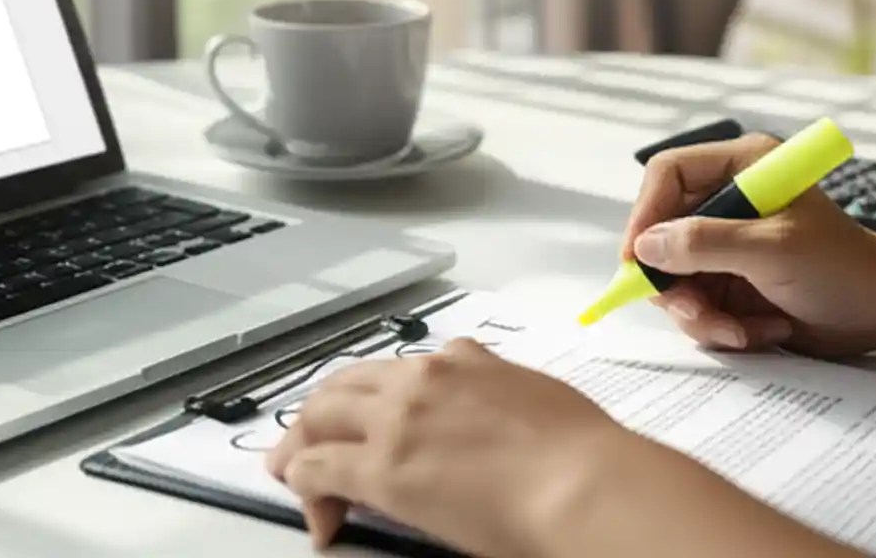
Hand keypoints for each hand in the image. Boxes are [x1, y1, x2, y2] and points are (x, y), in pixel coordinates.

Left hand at [267, 339, 860, 557]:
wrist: (584, 483)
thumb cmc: (584, 455)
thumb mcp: (542, 398)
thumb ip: (506, 390)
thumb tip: (505, 404)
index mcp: (465, 362)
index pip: (400, 368)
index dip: (375, 395)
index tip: (371, 416)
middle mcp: (424, 378)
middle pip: (345, 383)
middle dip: (321, 411)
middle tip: (308, 440)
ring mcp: (397, 420)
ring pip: (319, 416)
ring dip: (300, 444)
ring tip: (291, 473)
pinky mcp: (380, 467)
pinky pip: (316, 467)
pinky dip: (304, 487)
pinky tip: (317, 513)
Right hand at [623, 133, 875, 356]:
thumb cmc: (844, 268)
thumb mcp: (772, 250)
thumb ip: (705, 243)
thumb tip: (645, 247)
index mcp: (742, 167)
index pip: (667, 175)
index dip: (645, 214)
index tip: (637, 259)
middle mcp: (727, 201)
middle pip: (660, 233)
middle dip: (675, 282)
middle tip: (695, 312)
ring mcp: (725, 244)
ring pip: (673, 278)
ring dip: (702, 313)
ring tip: (741, 330)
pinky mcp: (729, 281)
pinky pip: (696, 305)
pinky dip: (720, 326)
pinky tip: (761, 331)